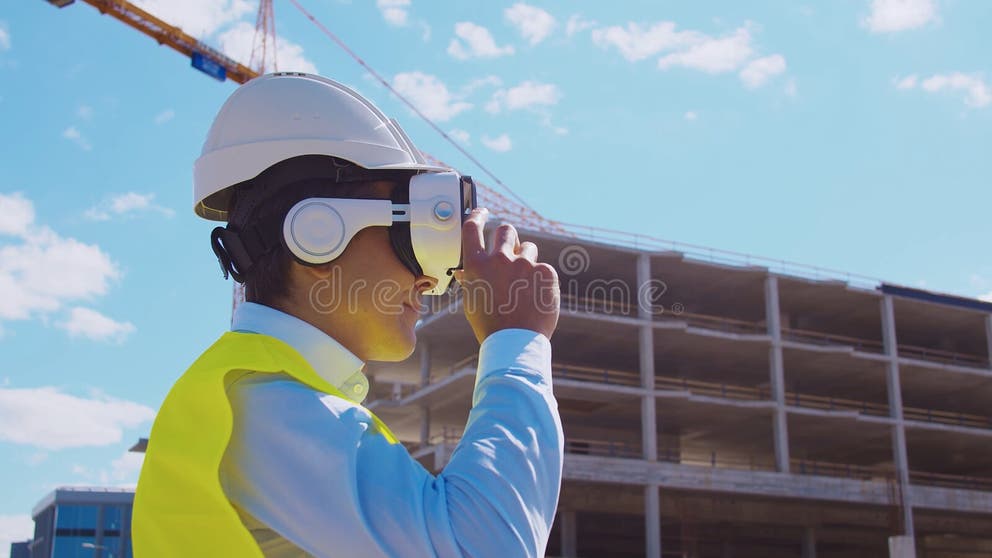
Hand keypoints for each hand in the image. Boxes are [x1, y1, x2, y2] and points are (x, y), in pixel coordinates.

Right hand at [452, 208, 559, 343]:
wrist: (515, 342)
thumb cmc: (490, 325)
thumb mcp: (472, 301)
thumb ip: (471, 280)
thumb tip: (465, 271)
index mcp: (477, 265)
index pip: (472, 228)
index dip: (477, 216)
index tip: (482, 212)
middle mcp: (499, 259)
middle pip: (506, 230)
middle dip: (508, 237)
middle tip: (510, 250)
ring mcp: (524, 265)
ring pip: (528, 248)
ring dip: (526, 260)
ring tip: (524, 285)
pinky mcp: (545, 272)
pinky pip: (543, 268)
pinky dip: (540, 279)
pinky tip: (536, 297)